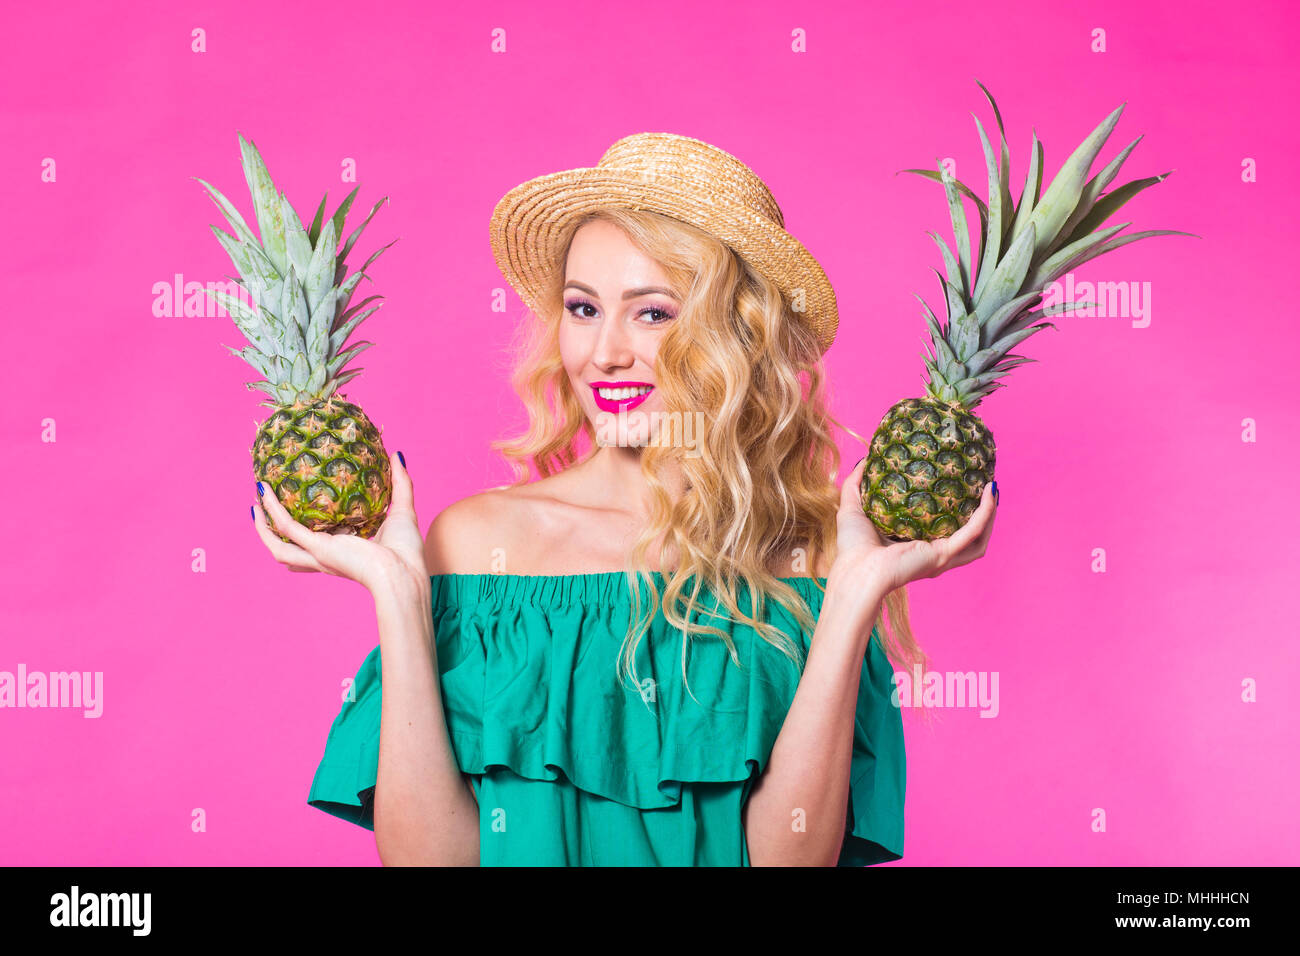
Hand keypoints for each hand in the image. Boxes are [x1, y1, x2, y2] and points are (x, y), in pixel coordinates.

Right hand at [252, 451, 426, 594]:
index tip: (293, 518)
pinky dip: (272, 511)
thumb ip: (400, 483)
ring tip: (256, 501)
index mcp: (344, 554)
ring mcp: (319, 555)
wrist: (404, 573)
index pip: (316, 551)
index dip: (301, 539)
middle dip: (272, 533)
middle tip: (263, 510)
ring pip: (278, 544)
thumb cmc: (406, 552)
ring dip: (263, 525)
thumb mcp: (402, 510)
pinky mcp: (319, 549)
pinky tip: (264, 493)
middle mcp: (327, 558)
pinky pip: (286, 528)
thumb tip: (396, 455)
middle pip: (289, 552)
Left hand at [834, 456, 996, 595]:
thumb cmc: (853, 547)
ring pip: (978, 538)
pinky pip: (973, 533)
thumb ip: (857, 484)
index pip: (943, 528)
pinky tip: (989, 493)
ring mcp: (941, 556)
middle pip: (969, 536)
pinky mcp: (943, 555)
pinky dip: (985, 514)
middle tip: (984, 488)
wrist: (856, 570)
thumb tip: (865, 460)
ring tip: (993, 490)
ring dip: (990, 515)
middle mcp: (932, 553)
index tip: (962, 485)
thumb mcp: (853, 507)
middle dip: (982, 514)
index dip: (956, 509)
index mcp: (915, 545)